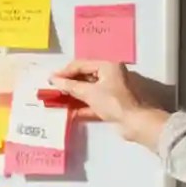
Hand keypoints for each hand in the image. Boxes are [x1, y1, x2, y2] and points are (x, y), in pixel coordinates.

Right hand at [49, 60, 170, 148]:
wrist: (135, 122)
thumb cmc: (113, 102)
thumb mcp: (89, 92)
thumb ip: (70, 86)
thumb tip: (54, 80)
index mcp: (108, 66)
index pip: (81, 64)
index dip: (64, 72)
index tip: (50, 80)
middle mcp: (111, 74)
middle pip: (85, 76)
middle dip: (68, 84)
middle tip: (53, 90)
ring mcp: (112, 89)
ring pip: (88, 89)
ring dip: (74, 95)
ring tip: (58, 101)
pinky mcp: (112, 103)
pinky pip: (93, 101)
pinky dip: (82, 105)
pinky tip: (71, 111)